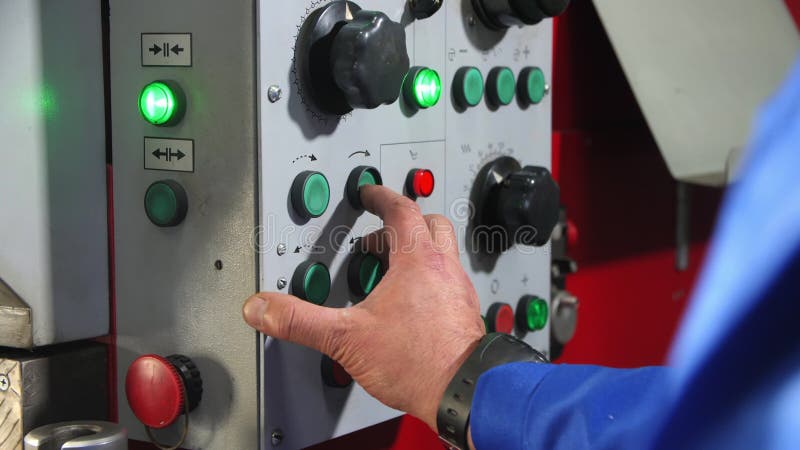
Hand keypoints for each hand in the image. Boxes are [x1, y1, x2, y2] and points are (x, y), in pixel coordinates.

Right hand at [242, 184, 484, 430]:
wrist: (462, 391)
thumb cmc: (418, 362)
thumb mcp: (346, 338)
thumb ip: (301, 320)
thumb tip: (264, 307)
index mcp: (418, 261)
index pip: (401, 210)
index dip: (381, 197)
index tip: (370, 193)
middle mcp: (444, 270)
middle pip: (430, 225)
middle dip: (402, 224)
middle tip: (378, 236)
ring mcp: (458, 291)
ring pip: (441, 254)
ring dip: (416, 253)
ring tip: (388, 273)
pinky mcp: (464, 313)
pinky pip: (447, 282)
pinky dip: (427, 281)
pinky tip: (409, 306)